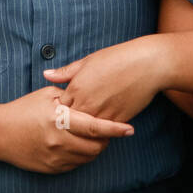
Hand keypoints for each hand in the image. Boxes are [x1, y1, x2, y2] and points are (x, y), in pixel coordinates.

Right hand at [0, 86, 133, 173]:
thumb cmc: (23, 110)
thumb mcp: (46, 95)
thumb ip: (70, 96)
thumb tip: (90, 95)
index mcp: (59, 119)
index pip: (95, 127)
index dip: (115, 129)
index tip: (129, 129)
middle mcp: (59, 141)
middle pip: (96, 146)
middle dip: (107, 139)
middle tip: (109, 131)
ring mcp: (55, 157)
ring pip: (88, 157)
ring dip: (95, 149)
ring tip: (93, 137)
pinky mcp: (51, 168)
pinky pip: (76, 165)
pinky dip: (82, 156)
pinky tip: (78, 146)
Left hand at [44, 34, 169, 122]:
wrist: (146, 64)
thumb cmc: (117, 58)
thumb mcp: (88, 61)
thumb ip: (66, 72)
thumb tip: (46, 75)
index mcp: (76, 88)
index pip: (59, 109)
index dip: (60, 111)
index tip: (63, 112)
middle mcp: (86, 103)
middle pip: (70, 123)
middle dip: (69, 126)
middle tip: (69, 127)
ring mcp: (102, 114)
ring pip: (86, 132)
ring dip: (84, 133)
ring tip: (84, 132)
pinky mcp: (117, 121)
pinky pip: (104, 133)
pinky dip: (101, 134)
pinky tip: (100, 131)